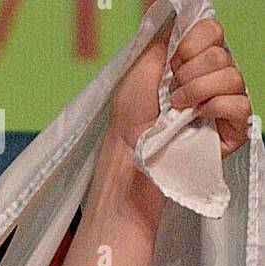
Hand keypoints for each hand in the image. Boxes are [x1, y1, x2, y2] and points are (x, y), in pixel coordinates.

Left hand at [110, 16, 251, 159]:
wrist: (128, 146)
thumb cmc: (132, 110)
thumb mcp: (143, 64)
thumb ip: (168, 37)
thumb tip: (187, 15)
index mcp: (196, 57)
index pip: (213, 31)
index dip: (192, 45)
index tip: (172, 63)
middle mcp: (214, 74)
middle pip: (221, 54)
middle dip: (190, 74)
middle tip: (171, 94)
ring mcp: (225, 100)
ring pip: (232, 77)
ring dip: (198, 91)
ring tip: (178, 108)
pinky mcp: (232, 127)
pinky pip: (241, 104)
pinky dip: (217, 107)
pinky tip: (198, 116)